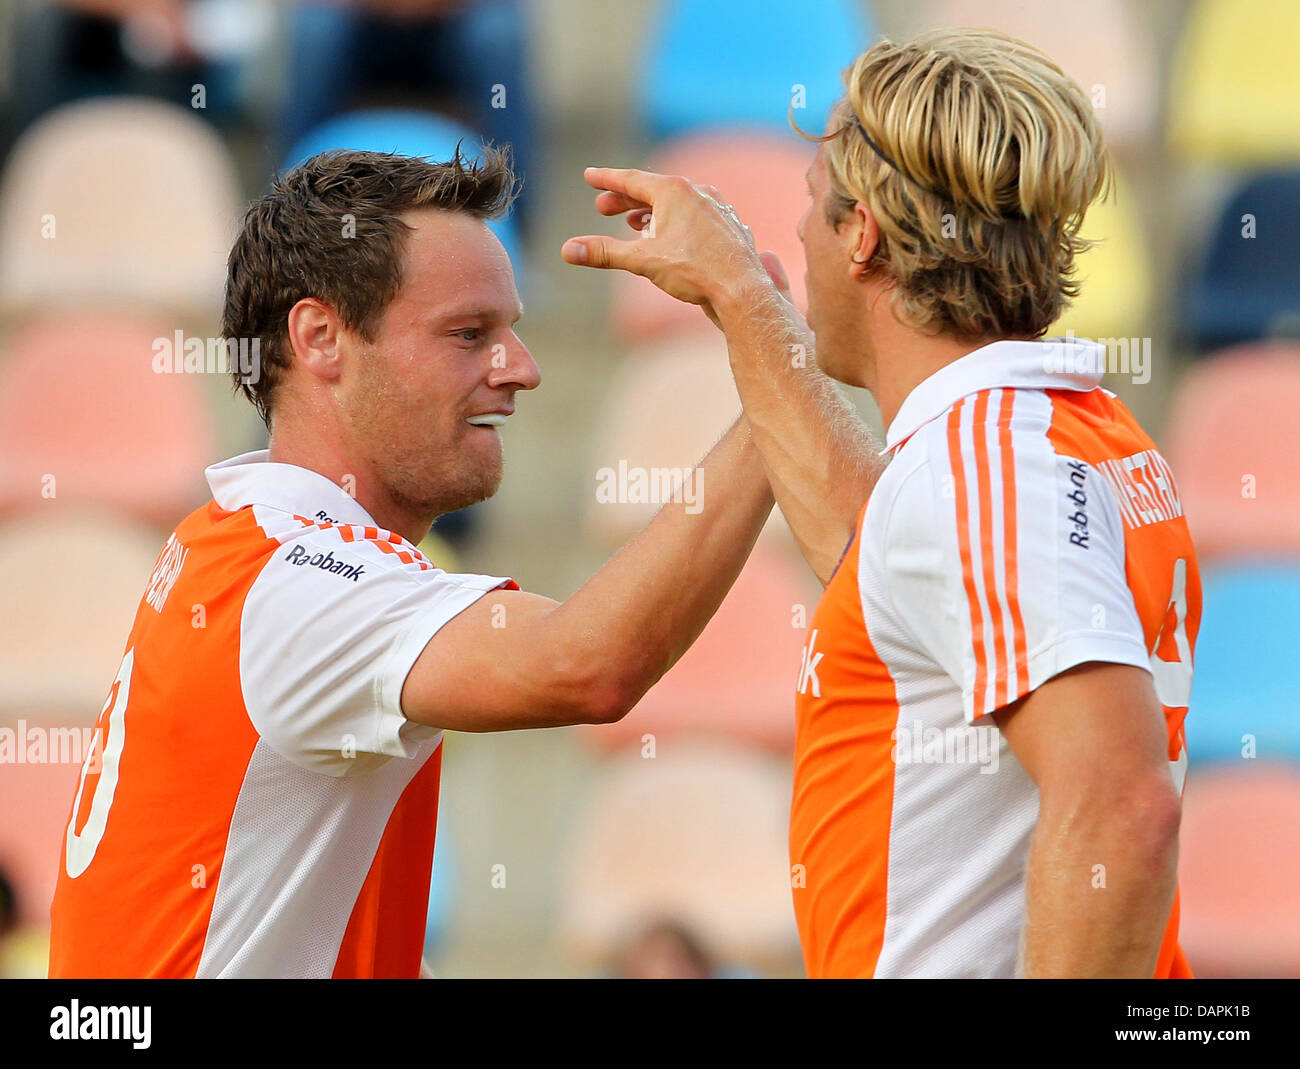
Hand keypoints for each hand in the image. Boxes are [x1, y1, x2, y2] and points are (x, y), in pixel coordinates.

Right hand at [562, 166, 778, 327]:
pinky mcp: (729, 226)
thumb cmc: (695, 271)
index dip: (607, 179)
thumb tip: (567, 250)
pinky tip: (674, 238)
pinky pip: (696, 217)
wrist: (742, 289)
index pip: (631, 179)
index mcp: (673, 191)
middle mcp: (697, 192)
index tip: (590, 176)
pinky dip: (677, 222)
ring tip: (636, 224)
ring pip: (677, 204)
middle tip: (603, 208)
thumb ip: (605, 253)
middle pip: (653, 190)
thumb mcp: (643, 260)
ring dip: (652, 212)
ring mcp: (717, 208)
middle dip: (625, 199)